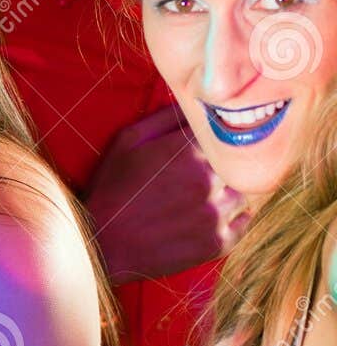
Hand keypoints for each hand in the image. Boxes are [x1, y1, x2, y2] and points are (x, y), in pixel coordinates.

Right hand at [82, 104, 246, 282]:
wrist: (101, 243)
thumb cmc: (111, 188)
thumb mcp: (126, 142)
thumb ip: (163, 118)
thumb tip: (193, 102)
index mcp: (187, 151)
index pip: (222, 135)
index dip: (211, 143)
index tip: (199, 151)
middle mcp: (208, 179)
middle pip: (236, 164)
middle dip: (219, 169)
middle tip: (195, 179)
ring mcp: (215, 213)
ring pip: (241, 194)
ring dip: (225, 195)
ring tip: (197, 201)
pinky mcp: (217, 242)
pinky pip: (243, 224)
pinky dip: (233, 220)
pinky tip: (208, 218)